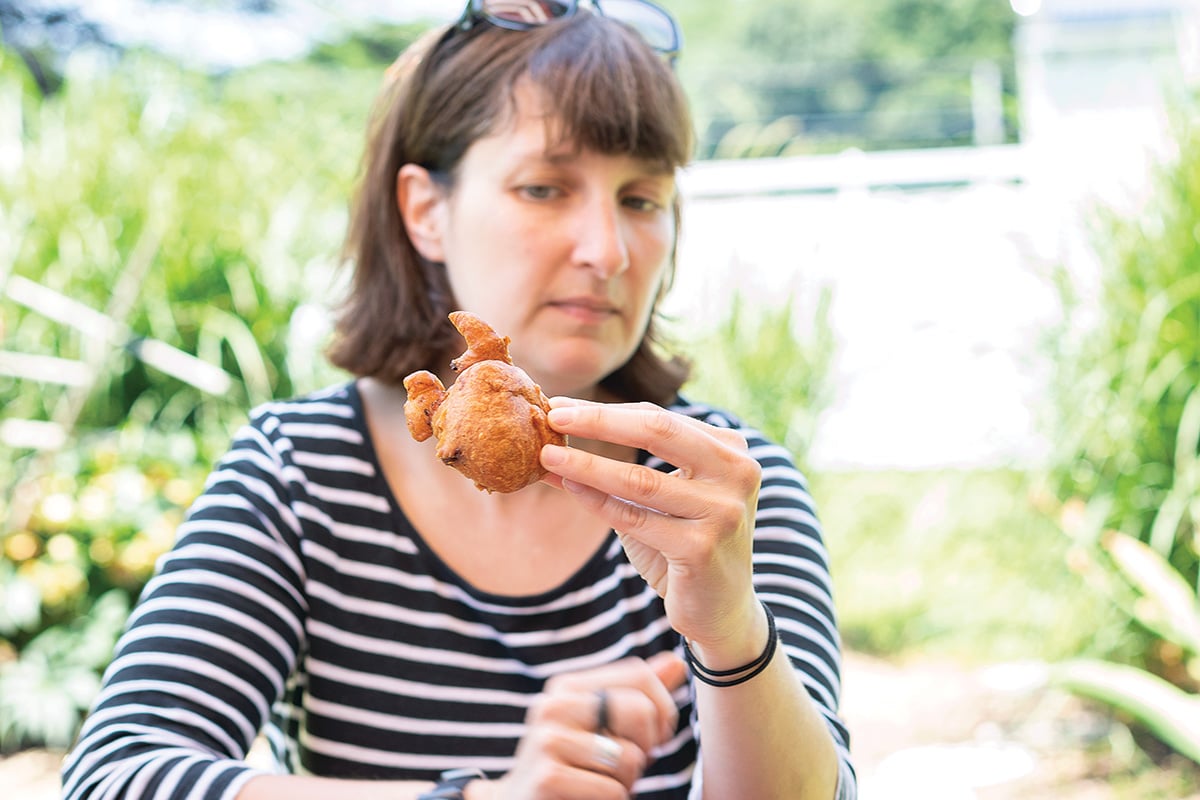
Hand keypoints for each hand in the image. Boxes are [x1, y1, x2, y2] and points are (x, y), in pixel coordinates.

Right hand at [477, 653, 685, 799]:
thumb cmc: (575, 767)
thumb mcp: (604, 726)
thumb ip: (639, 695)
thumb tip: (677, 662)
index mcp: (568, 686)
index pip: (641, 676)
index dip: (663, 710)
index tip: (652, 738)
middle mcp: (554, 705)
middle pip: (641, 712)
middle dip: (647, 748)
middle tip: (627, 767)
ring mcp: (547, 741)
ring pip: (630, 758)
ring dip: (626, 783)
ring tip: (599, 783)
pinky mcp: (548, 778)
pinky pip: (613, 791)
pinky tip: (586, 799)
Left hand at [538, 398, 763, 649]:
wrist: (720, 609)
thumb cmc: (684, 544)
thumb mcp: (662, 497)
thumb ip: (626, 466)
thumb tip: (558, 440)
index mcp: (730, 450)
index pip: (658, 417)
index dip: (606, 411)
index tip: (560, 408)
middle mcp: (736, 472)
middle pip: (657, 430)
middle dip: (598, 421)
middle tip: (552, 416)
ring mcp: (723, 511)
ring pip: (640, 480)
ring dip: (587, 466)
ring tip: (548, 457)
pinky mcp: (702, 547)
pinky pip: (635, 519)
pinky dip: (597, 502)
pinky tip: (570, 488)